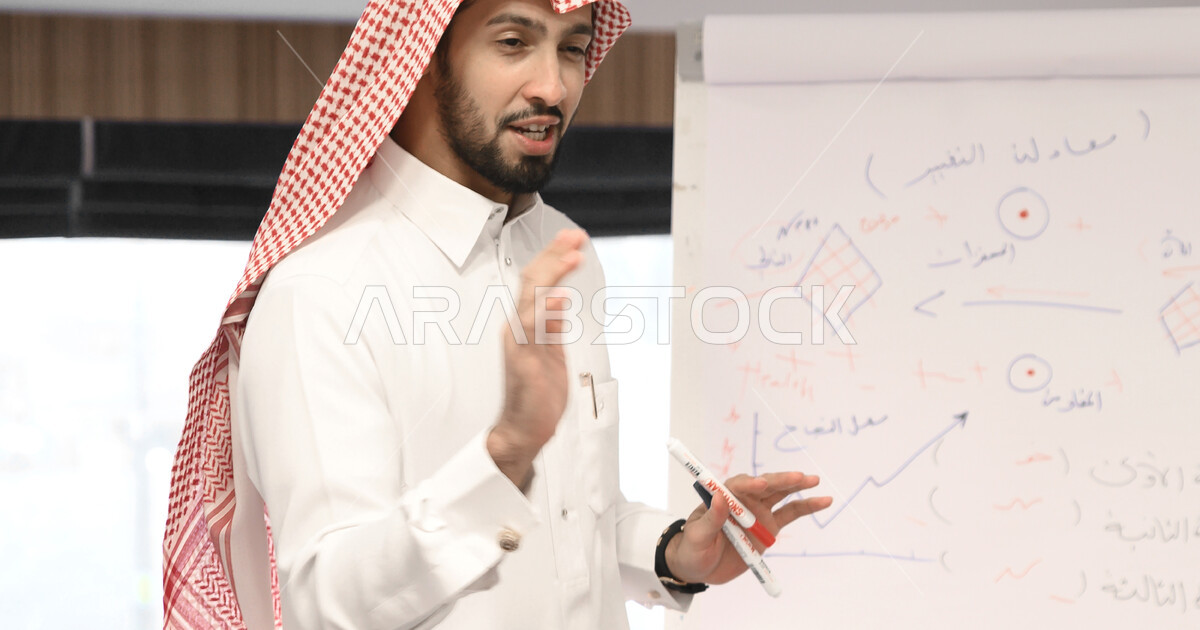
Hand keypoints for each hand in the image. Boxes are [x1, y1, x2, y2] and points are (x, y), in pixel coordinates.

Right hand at [488, 229, 587, 486]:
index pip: (537, 281)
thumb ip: (552, 326)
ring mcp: (519, 342)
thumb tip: (559, 302)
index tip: (572, 240)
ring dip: (553, 275)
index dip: (553, 258)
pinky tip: (559, 297)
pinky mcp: (523, 360)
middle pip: (533, 281)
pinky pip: (533, 331)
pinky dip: (546, 311)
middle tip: (575, 238)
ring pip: (532, 298)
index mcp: (526, 324)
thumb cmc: (537, 394)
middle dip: (554, 256)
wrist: (524, 429)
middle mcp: (518, 328)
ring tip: (572, 256)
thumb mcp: (551, 352)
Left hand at [665, 472, 832, 584]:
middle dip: (781, 480)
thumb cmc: (692, 547)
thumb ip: (710, 518)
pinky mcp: (769, 527)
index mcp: (723, 497)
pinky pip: (791, 514)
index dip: (749, 484)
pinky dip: (807, 506)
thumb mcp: (697, 535)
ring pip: (781, 494)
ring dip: (797, 486)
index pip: (737, 486)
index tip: (759, 485)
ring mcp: (758, 512)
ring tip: (814, 480)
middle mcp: (743, 500)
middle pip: (764, 485)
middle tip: (799, 477)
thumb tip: (720, 496)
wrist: (700, 567)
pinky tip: (824, 500)